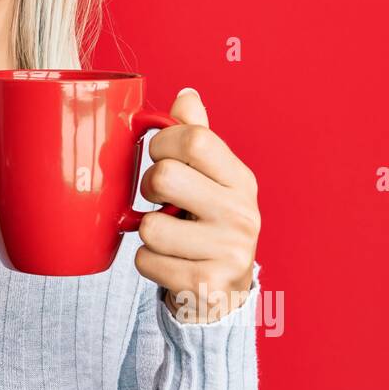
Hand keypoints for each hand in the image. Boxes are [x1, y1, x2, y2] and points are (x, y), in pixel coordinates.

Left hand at [132, 87, 259, 323]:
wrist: (222, 295)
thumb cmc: (207, 226)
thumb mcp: (210, 180)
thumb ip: (197, 137)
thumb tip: (186, 94)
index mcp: (242, 180)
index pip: (195, 139)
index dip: (161, 143)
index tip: (159, 156)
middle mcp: (242, 214)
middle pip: (164, 177)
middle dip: (149, 188)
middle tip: (160, 201)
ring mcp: (228, 252)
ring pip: (149, 225)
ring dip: (147, 234)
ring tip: (168, 238)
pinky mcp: (206, 286)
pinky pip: (146, 261)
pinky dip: (148, 263)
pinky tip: (170, 264)